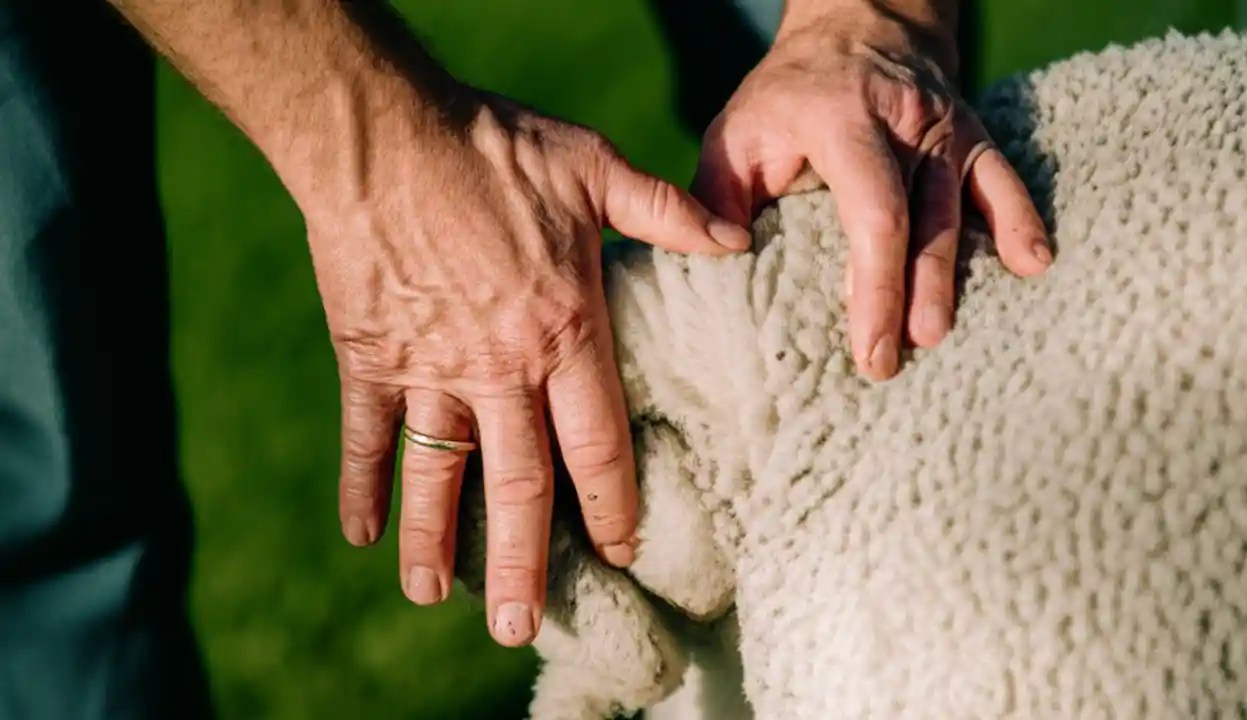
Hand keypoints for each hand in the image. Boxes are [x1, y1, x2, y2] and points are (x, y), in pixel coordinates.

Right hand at [310, 93, 748, 646]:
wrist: (383, 132)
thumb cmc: (496, 146)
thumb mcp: (594, 167)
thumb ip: (666, 212)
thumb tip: (739, 236)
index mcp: (565, 332)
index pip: (598, 445)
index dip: (614, 507)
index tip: (621, 553)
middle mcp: (500, 369)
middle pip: (519, 488)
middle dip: (524, 564)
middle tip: (523, 629)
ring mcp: (431, 370)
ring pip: (440, 478)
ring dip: (437, 543)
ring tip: (438, 598)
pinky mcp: (371, 359)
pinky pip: (368, 438)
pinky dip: (365, 486)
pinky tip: (360, 535)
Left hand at [694, 4, 1051, 379]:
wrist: (857, 26)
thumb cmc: (787, 97)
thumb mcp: (737, 131)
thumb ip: (719, 194)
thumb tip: (724, 258)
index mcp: (841, 119)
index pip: (872, 210)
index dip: (875, 282)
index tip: (869, 346)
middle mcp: (903, 122)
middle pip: (921, 218)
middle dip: (913, 294)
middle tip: (895, 360)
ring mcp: (945, 127)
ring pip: (960, 207)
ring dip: (956, 276)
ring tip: (940, 333)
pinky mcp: (973, 136)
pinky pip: (1002, 181)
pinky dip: (1020, 221)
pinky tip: (1035, 264)